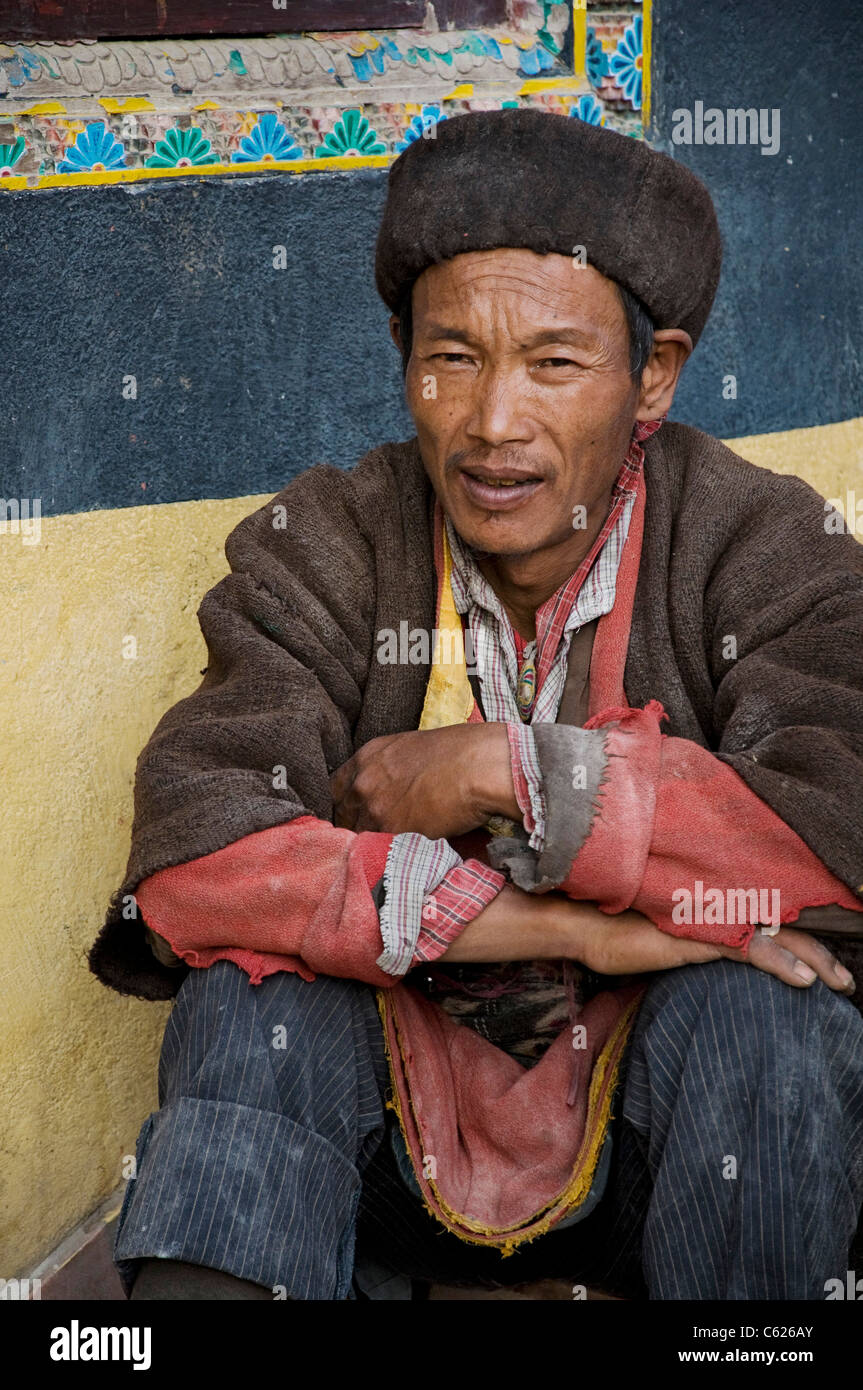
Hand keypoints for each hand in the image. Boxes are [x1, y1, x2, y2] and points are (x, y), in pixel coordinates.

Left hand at [330, 723, 518, 837]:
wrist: (479, 765)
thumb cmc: (459, 752)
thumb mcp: (410, 749)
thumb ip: (388, 768)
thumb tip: (388, 788)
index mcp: (366, 756)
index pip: (333, 789)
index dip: (344, 805)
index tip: (353, 815)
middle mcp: (363, 782)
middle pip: (342, 816)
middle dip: (354, 826)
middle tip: (372, 836)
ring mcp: (374, 808)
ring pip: (358, 836)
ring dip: (371, 844)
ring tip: (388, 849)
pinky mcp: (392, 831)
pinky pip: (379, 849)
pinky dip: (388, 854)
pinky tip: (400, 855)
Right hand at [559, 903, 855, 993]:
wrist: (586, 925)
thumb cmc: (618, 933)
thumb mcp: (666, 944)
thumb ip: (695, 948)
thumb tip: (714, 963)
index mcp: (715, 910)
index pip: (771, 921)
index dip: (802, 941)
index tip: (825, 967)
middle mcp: (720, 908)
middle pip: (785, 926)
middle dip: (821, 953)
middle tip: (844, 980)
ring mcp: (712, 920)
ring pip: (778, 936)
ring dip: (815, 961)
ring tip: (838, 982)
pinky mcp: (701, 934)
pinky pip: (751, 948)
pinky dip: (782, 963)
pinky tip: (805, 980)